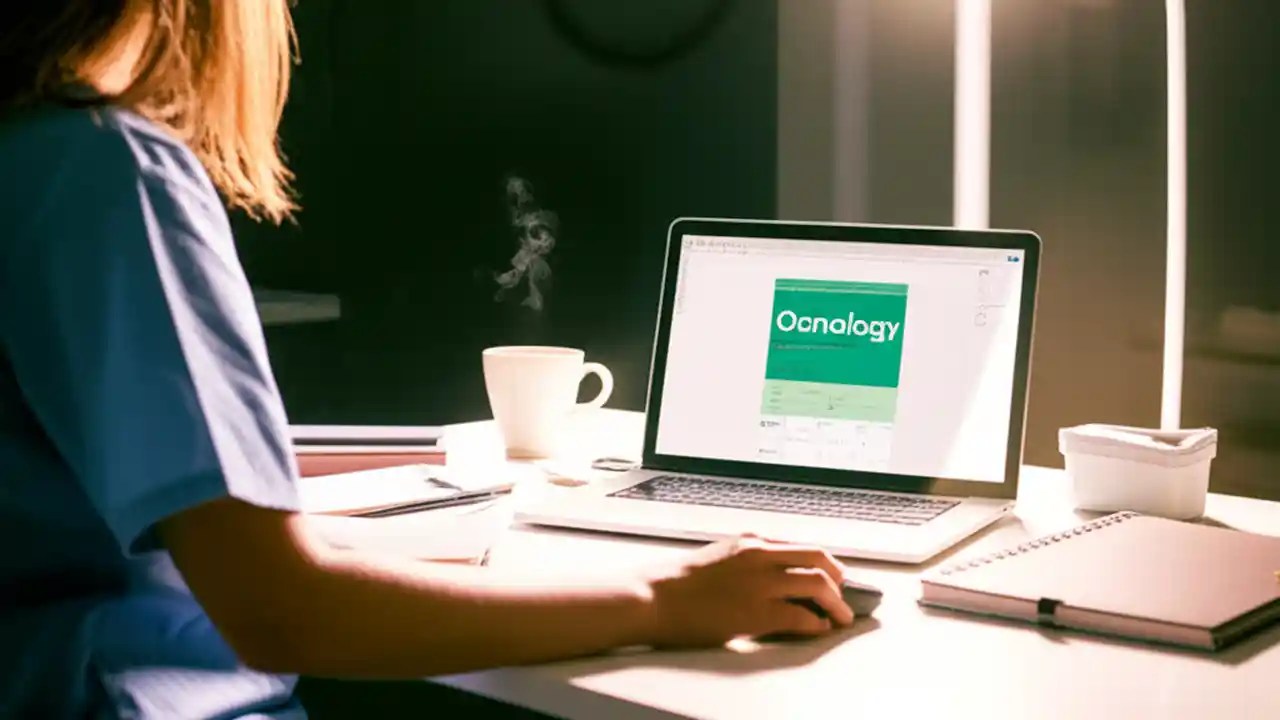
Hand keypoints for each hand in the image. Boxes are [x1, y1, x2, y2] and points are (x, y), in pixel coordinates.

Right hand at [641, 535, 853, 647]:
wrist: (653, 597)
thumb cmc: (678, 583)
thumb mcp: (719, 557)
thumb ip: (748, 561)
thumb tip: (772, 577)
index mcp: (751, 541)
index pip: (800, 546)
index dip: (823, 562)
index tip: (832, 575)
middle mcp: (760, 554)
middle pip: (818, 557)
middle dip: (838, 577)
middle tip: (844, 593)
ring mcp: (760, 582)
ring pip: (817, 584)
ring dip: (836, 602)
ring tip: (841, 616)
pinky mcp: (757, 611)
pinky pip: (802, 615)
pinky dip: (817, 623)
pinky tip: (818, 629)